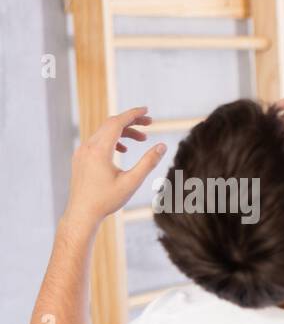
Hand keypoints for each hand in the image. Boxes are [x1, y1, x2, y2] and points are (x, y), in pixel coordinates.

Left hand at [63, 107, 166, 227]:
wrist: (82, 213)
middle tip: (150, 123)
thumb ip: (148, 163)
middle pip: (110, 124)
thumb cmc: (107, 200)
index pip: (117, 123)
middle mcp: (88, 147)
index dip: (133, 114)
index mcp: (99, 150)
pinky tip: (124, 150)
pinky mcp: (80, 158)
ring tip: (142, 139)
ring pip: (104, 132)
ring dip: (123, 132)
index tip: (147, 111)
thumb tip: (162, 146)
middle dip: (131, 121)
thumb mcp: (132, 182)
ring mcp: (82, 152)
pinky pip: (97, 141)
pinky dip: (112, 140)